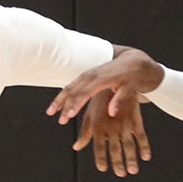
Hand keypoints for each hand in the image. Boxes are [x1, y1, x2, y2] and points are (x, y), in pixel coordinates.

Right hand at [47, 50, 162, 124]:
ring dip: (59, 100)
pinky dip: (63, 95)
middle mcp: (92, 76)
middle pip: (74, 90)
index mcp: (102, 79)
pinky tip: (57, 104)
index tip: (70, 115)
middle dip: (65, 105)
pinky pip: (72, 85)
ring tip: (50, 112)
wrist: (131, 62)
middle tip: (60, 120)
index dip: (77, 104)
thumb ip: (119, 101)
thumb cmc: (130, 77)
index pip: (86, 92)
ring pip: (69, 87)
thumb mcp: (129, 89)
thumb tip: (112, 113)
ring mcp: (87, 75)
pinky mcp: (86, 76)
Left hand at [73, 90, 151, 175]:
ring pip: (129, 144)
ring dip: (131, 158)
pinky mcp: (135, 118)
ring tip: (133, 171)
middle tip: (121, 174)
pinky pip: (141, 135)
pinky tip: (146, 157)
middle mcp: (111, 125)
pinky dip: (145, 147)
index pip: (98, 146)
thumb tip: (76, 147)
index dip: (100, 158)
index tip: (103, 169)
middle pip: (115, 148)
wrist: (116, 79)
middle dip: (118, 163)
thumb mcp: (90, 114)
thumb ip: (85, 132)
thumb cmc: (100, 100)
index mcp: (98, 125)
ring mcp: (124, 122)